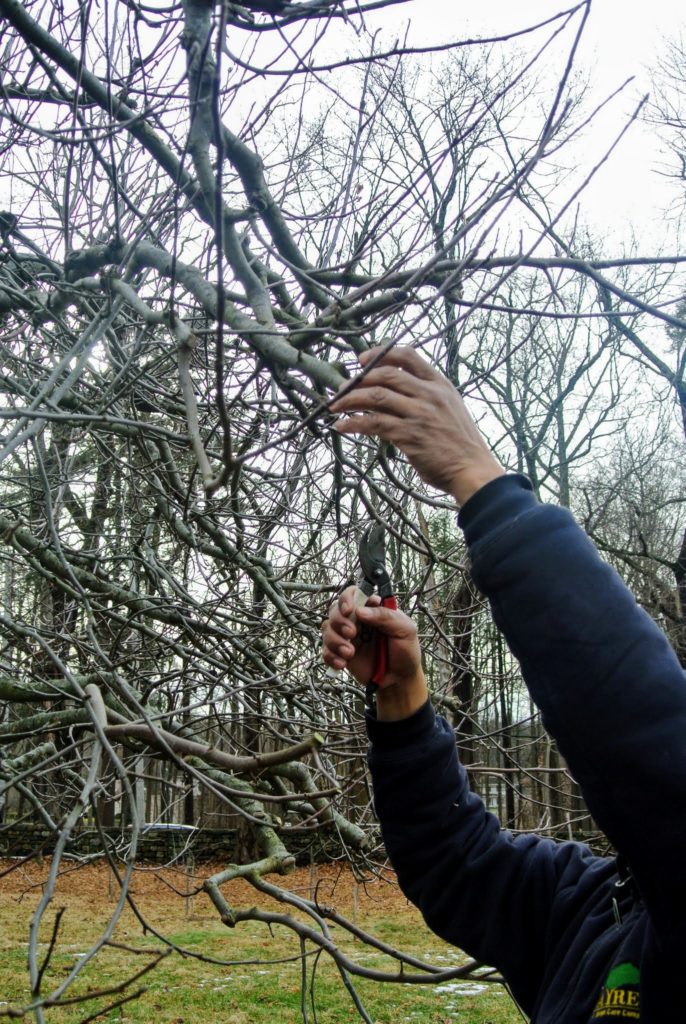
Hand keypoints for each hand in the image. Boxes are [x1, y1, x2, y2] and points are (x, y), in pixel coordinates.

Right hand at [322, 588, 427, 720]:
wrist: (400, 680)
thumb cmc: (406, 652)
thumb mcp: (406, 630)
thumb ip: (386, 617)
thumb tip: (361, 611)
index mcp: (373, 609)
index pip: (354, 594)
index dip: (347, 598)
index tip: (349, 611)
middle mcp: (358, 620)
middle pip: (336, 610)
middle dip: (339, 621)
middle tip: (352, 634)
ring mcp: (348, 636)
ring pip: (327, 628)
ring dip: (334, 640)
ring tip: (350, 654)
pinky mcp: (341, 653)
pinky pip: (325, 650)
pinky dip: (330, 656)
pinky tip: (342, 663)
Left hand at [331, 346, 504, 505]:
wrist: (472, 469)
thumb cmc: (460, 443)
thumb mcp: (448, 408)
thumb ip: (424, 396)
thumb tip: (390, 393)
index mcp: (440, 384)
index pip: (408, 355)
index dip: (380, 353)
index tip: (361, 359)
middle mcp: (429, 394)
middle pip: (386, 374)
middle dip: (359, 379)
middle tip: (342, 388)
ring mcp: (419, 414)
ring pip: (376, 396)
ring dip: (350, 400)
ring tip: (335, 406)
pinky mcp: (409, 435)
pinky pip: (374, 423)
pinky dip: (354, 423)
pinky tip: (343, 427)